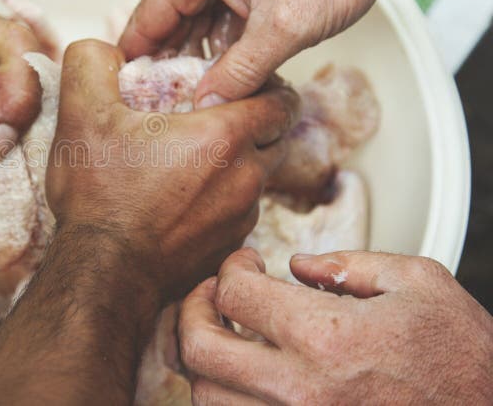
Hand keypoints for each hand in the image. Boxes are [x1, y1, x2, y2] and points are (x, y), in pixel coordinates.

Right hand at [46, 40, 298, 300]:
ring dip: (238, 162)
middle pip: (277, 137)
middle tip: (214, 117)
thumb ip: (92, 63)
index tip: (235, 87)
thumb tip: (106, 50)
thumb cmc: (99, 197)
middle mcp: (245, 176)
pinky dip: (223, 199)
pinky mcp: (230, 246)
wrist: (103, 273)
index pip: (282, 99)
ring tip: (194, 159)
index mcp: (224, 136)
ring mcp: (242, 216)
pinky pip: (241, 211)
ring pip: (260, 176)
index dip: (264, 85)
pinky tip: (184, 198)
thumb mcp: (81, 115)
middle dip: (255, 122)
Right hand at [118, 0, 394, 106]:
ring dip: (197, 59)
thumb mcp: (281, 30)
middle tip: (163, 107)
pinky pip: (218, 18)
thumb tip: (207, 105)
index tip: (126, 94)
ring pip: (193, 23)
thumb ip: (239, 73)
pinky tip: (225, 78)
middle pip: (167, 21)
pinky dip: (220, 47)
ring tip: (193, 99)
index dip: (136, 58)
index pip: (147, 16)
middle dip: (168, 64)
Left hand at [179, 248, 492, 403]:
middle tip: (209, 297)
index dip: (231, 268)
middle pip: (199, 349)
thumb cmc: (468, 362)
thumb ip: (350, 265)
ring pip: (207, 398)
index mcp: (327, 336)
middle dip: (192, 313)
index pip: (235, 293)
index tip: (245, 264)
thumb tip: (299, 264)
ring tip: (223, 339)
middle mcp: (301, 389)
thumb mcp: (420, 285)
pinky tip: (245, 381)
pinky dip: (228, 401)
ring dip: (205, 362)